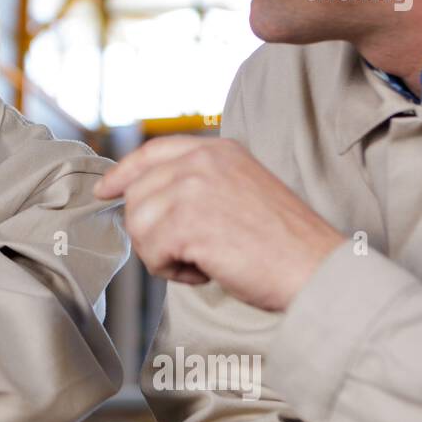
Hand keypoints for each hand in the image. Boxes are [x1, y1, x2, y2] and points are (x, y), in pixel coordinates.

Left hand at [93, 136, 343, 311]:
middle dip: (153, 231)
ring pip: (138, 225)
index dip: (123, 173)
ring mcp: (194, 188)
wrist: (316, 270)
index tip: (105, 190)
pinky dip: (173, 271)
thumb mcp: (241, 191)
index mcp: (218, 150)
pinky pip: (152, 252)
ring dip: (162, 253)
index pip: (152, 152)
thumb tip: (148, 198)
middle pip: (137, 195)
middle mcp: (203, 161)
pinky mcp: (188, 222)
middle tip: (191, 251)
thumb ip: (199, 184)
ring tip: (202, 261)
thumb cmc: (284, 244)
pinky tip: (206, 270)